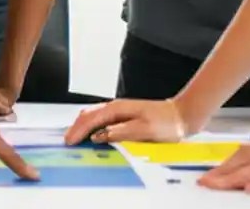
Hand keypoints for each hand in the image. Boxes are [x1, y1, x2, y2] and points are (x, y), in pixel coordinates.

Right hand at [64, 99, 187, 144]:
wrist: (181, 115)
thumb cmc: (166, 123)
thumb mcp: (144, 130)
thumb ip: (120, 132)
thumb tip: (98, 135)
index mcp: (118, 109)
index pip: (91, 119)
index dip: (78, 130)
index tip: (69, 141)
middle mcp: (116, 107)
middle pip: (88, 114)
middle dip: (75, 127)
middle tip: (67, 141)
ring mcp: (119, 110)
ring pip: (93, 115)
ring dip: (82, 126)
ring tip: (75, 137)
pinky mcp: (123, 116)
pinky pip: (101, 119)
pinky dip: (91, 126)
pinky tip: (91, 133)